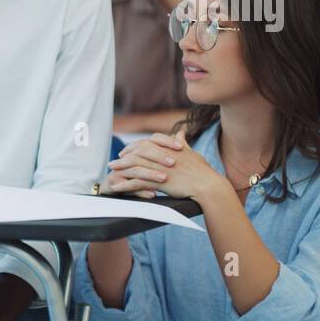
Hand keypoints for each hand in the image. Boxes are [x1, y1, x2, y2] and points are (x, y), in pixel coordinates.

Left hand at [105, 130, 224, 200]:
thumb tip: (180, 133)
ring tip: (110, 172)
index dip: (135, 146)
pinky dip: (124, 185)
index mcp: (169, 148)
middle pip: (137, 152)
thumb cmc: (202, 171)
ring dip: (120, 169)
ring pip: (134, 166)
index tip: (127, 150)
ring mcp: (159, 168)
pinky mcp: (158, 181)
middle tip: (113, 161)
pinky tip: (116, 187)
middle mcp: (162, 155)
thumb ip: (182, 143)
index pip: (147, 142)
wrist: (208, 186)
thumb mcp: (191, 153)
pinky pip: (136, 182)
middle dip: (123, 156)